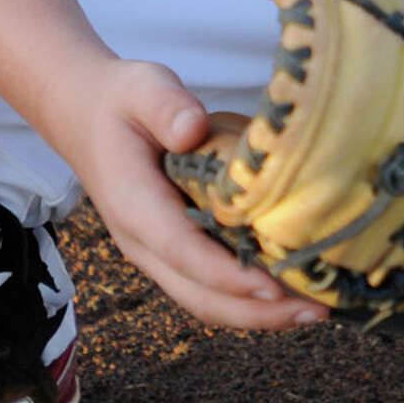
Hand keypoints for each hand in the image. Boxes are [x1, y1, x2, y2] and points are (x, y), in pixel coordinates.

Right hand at [69, 57, 328, 334]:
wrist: (84, 116)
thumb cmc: (120, 102)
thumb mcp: (142, 88)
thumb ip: (166, 106)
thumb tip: (194, 129)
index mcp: (134, 206)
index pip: (184, 251)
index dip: (230, 276)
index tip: (276, 289)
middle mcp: (143, 243)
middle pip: (200, 296)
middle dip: (258, 312)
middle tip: (319, 312)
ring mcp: (157, 254)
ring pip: (207, 301)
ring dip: (260, 315)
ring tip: (316, 312)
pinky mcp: (173, 253)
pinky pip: (210, 288)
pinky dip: (250, 300)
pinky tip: (293, 294)